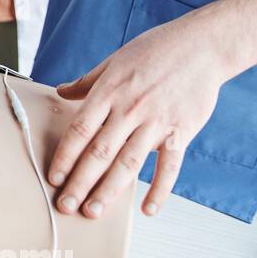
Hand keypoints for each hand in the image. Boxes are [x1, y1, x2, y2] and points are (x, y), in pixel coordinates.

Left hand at [47, 17, 229, 219]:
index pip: (80, 131)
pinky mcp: (181, 132)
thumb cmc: (155, 50)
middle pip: (100, 153)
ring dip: (109, 191)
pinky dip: (159, 189)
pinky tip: (148, 209)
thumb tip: (61, 92)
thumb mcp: (114, 61)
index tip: (54, 178)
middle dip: (80, 182)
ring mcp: (156, 122)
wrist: (203, 46)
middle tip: (66, 206)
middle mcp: (130, 110)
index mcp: (109, 92)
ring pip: (128, 163)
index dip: (65, 157)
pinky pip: (169, 166)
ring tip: (93, 212)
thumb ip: (87, 82)